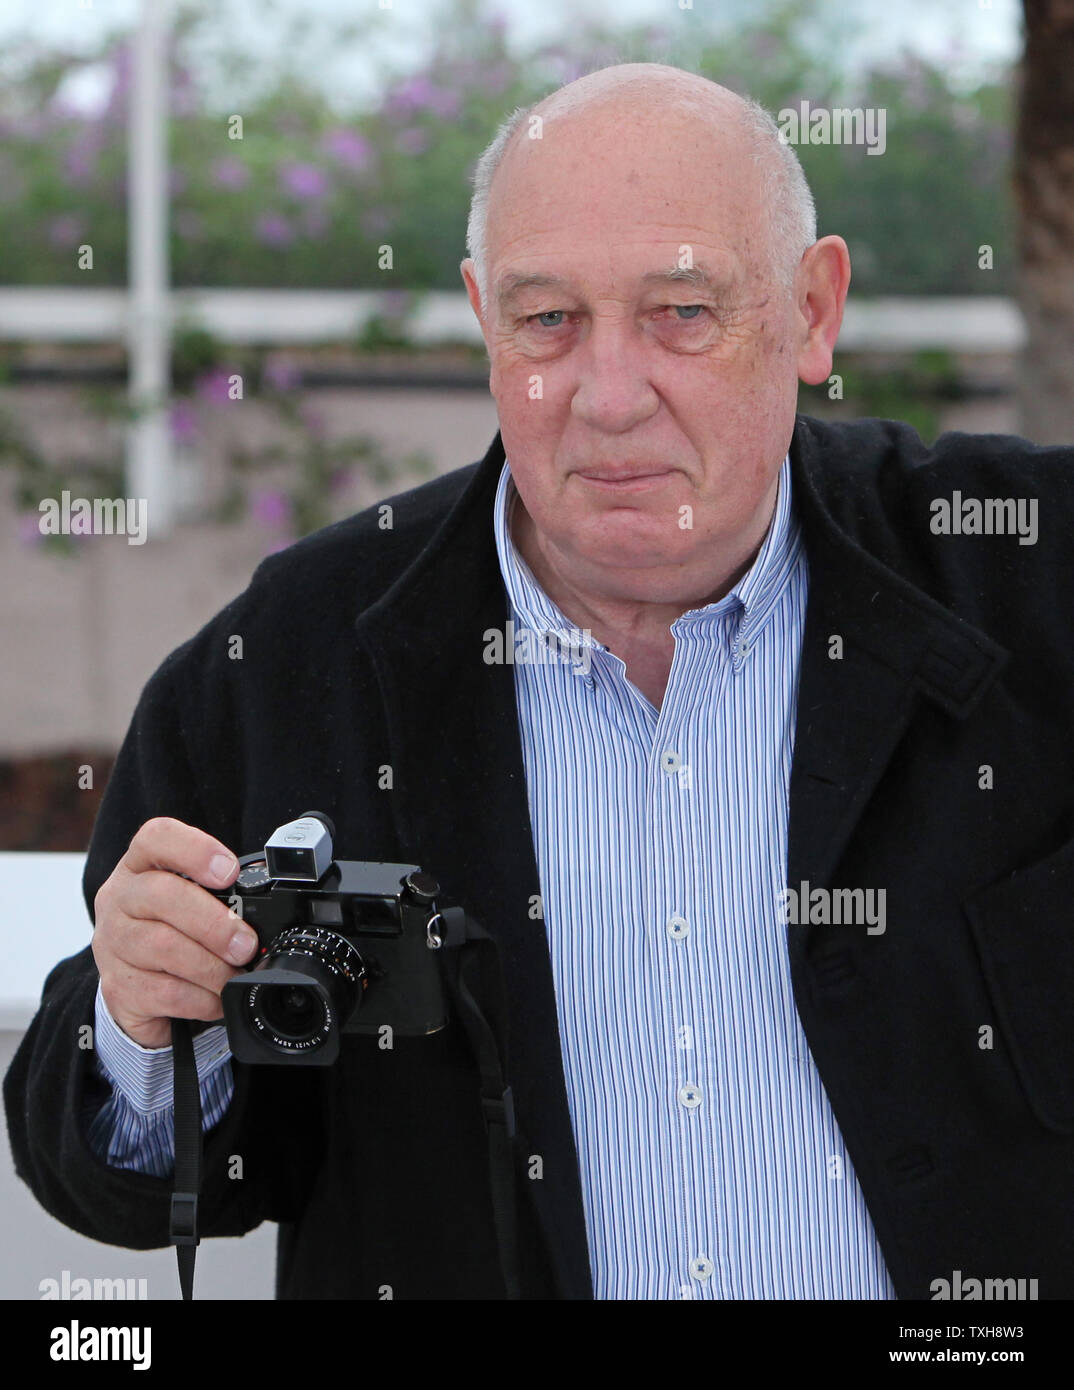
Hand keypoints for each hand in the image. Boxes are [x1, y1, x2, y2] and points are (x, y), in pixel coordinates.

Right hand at [91, 817, 257, 1048]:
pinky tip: (214, 999)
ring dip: (211, 966)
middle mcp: (119, 898)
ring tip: (233, 976)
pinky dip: (201, 998)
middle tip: (244, 944)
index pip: (156, 837)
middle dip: (214, 922)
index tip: (229, 872)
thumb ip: (220, 896)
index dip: (195, 849)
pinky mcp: (117, 987)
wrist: (134, 989)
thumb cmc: (172, 932)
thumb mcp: (191, 902)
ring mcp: (112, 943)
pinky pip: (165, 991)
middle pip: (162, 895)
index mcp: (141, 866)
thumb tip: (268, 913)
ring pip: (162, 946)